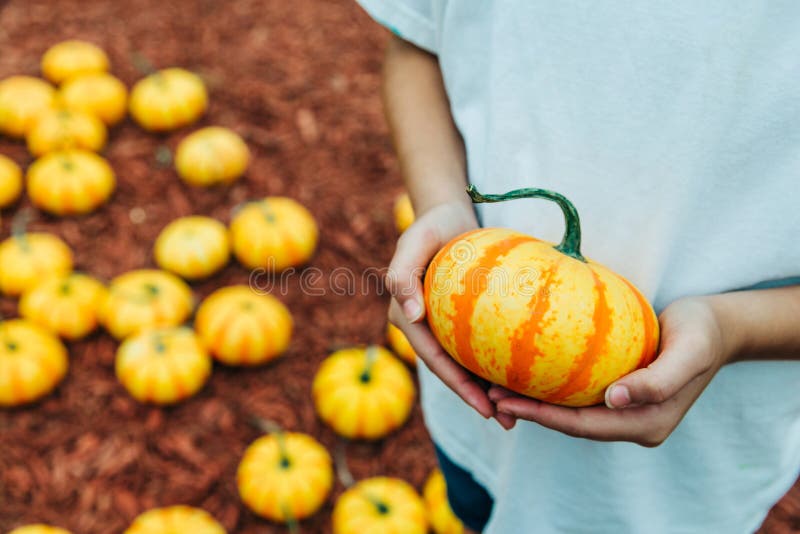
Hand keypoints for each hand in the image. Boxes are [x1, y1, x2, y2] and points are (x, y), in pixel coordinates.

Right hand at [386, 201, 516, 427]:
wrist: (446, 213)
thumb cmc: (430, 224)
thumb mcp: (412, 241)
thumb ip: (402, 276)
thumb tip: (410, 315)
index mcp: (407, 316)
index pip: (434, 359)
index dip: (458, 386)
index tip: (485, 408)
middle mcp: (423, 326)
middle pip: (450, 370)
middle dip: (476, 399)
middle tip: (507, 421)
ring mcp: (441, 324)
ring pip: (465, 363)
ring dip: (487, 389)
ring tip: (517, 411)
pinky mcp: (460, 318)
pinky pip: (478, 345)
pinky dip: (495, 362)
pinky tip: (521, 375)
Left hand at [489, 296, 737, 445]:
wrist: (716, 326)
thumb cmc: (702, 333)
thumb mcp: (689, 352)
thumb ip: (658, 381)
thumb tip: (615, 400)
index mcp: (646, 423)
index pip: (583, 426)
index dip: (543, 418)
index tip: (505, 402)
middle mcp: (630, 421)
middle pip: (570, 423)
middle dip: (529, 412)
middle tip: (488, 394)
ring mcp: (623, 408)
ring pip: (570, 410)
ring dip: (535, 400)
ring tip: (494, 383)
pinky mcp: (617, 390)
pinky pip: (577, 391)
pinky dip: (550, 383)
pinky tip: (524, 366)